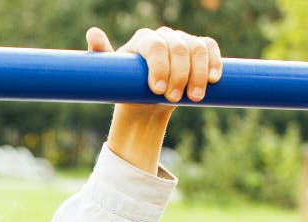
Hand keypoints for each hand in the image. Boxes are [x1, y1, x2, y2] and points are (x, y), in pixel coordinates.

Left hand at [87, 26, 221, 104]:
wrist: (146, 103)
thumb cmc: (128, 90)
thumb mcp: (112, 79)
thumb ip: (101, 57)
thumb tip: (92, 33)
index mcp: (143, 40)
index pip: (155, 46)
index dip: (159, 66)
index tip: (158, 90)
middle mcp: (164, 36)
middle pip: (179, 48)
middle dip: (179, 75)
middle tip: (172, 99)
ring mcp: (182, 41)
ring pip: (197, 48)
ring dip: (199, 73)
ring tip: (194, 97)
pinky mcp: (198, 50)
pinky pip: (210, 48)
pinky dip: (215, 62)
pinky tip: (215, 79)